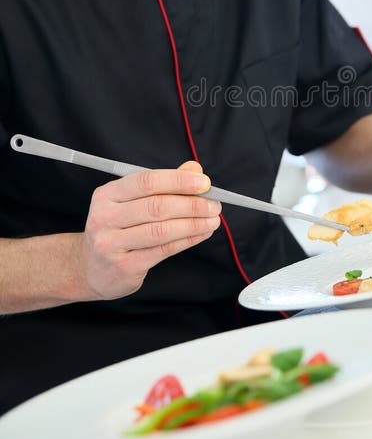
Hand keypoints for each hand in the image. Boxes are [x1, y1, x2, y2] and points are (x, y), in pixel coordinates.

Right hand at [77, 160, 220, 299]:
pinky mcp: (124, 266)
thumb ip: (163, 184)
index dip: (178, 181)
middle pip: (156, 206)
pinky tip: (201, 233)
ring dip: (193, 224)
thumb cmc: (118, 229)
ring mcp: (112, 243)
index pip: (147, 181)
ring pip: (161, 230)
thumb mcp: (132, 202)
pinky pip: (163, 250)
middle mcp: (105, 217)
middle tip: (214, 204)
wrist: (90, 268)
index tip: (204, 182)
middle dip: (192, 204)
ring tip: (213, 220)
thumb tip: (194, 169)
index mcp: (107, 194)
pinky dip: (187, 240)